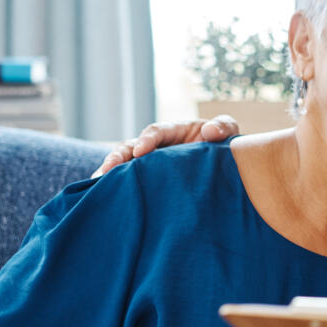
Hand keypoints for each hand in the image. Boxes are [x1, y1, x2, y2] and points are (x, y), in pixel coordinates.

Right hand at [91, 116, 240, 176]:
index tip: (141, 152)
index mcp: (175, 131)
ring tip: (97, 185)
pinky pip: (131, 183)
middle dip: (118, 157)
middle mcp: (158, 146)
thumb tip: (209, 132)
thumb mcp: (230, 133)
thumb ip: (223, 127)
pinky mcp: (150, 182)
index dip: (147, 139)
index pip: (156, 131)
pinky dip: (117, 187)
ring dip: (111, 173)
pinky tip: (106, 199)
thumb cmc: (226, 146)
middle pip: (131, 147)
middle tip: (106, 171)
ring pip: (125, 165)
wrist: (229, 168)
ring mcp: (151, 165)